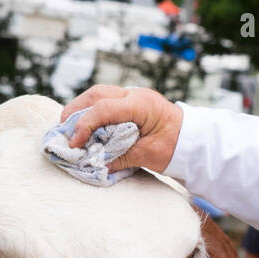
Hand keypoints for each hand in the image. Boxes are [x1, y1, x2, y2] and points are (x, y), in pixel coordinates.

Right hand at [59, 85, 183, 173]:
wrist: (195, 140)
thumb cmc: (176, 147)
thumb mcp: (149, 155)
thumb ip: (122, 157)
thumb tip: (97, 163)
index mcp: (141, 105)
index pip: (103, 109)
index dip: (84, 126)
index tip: (74, 144)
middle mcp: (135, 95)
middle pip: (96, 94)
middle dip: (76, 111)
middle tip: (63, 131)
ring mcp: (133, 96)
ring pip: (99, 94)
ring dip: (81, 109)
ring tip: (69, 127)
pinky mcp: (131, 103)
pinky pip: (106, 101)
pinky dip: (91, 111)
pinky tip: (85, 124)